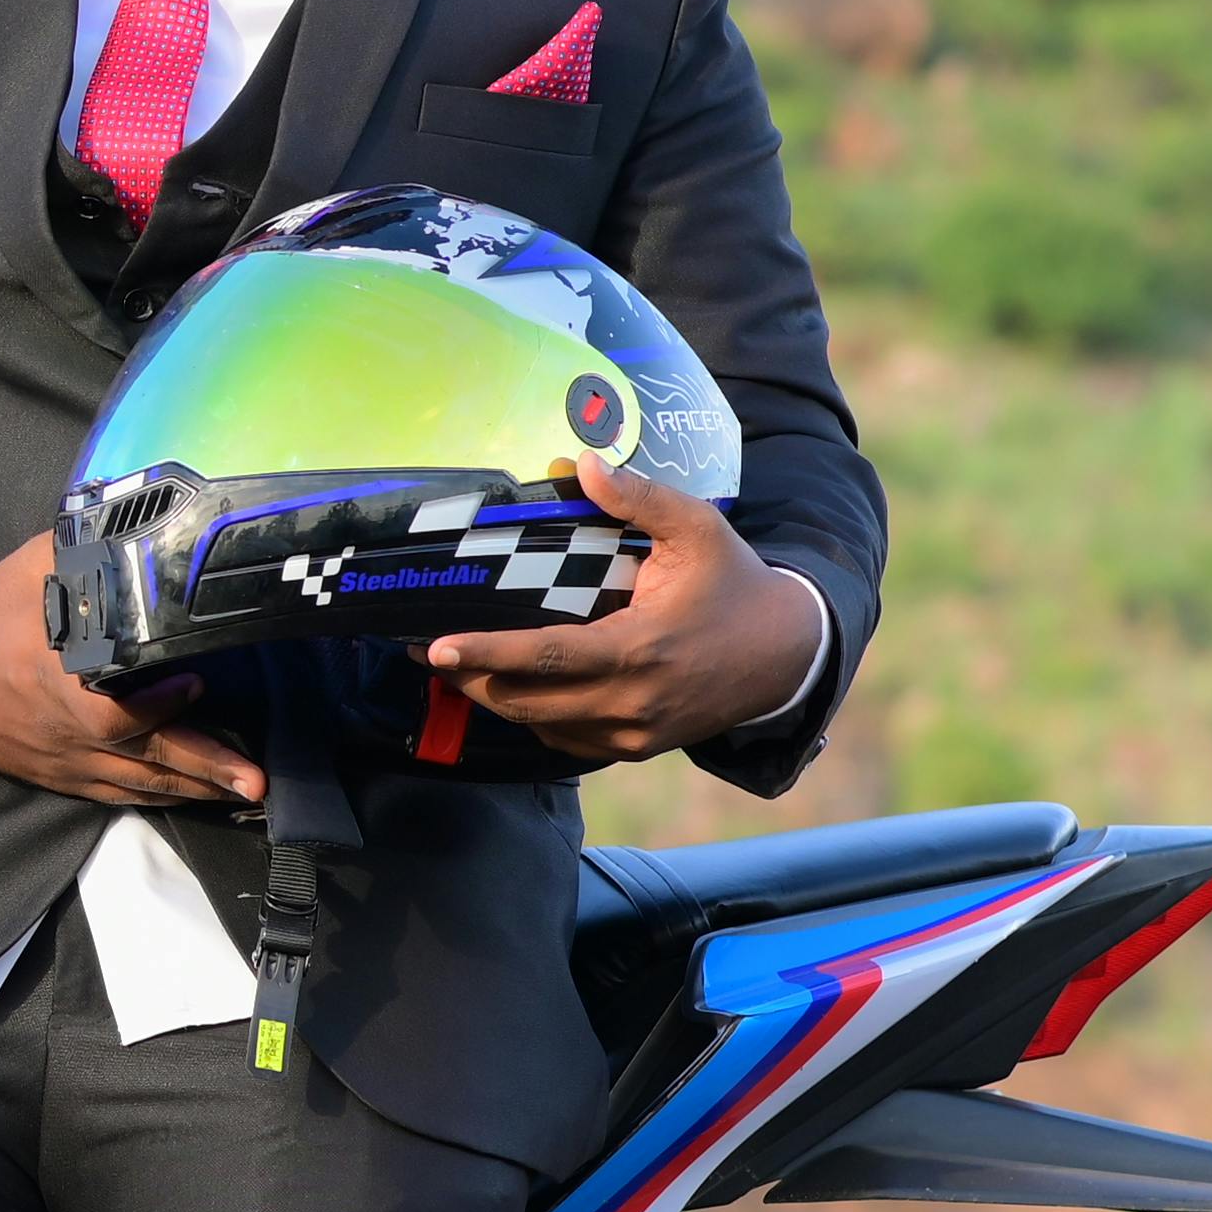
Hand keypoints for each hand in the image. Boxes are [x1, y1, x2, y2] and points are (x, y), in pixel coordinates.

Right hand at [0, 535, 267, 807]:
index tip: (198, 681)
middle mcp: (69, 734)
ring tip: (241, 792)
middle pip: (149, 761)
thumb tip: (137, 523)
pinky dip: (153, 797)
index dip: (165, 704)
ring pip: (138, 785)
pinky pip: (113, 795)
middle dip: (207, 770)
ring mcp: (63, 761)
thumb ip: (83, 553)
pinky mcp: (53, 776)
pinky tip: (184, 796)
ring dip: (192, 790)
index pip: (123, 711)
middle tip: (256, 780)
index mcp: (60, 686)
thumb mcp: (28, 570)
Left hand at [426, 454, 829, 767]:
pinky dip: (533, 719)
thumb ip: (638, 497)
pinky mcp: (637, 749)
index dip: (486, 656)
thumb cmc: (733, 582)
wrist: (786, 653)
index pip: (546, 659)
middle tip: (425, 652)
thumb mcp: (697, 527)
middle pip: (528, 703)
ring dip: (494, 701)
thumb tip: (583, 462)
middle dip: (470, 680)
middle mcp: (632, 702)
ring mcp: (634, 734)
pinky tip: (512, 689)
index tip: (435, 647)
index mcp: (640, 648)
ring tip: (455, 668)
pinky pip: (567, 742)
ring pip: (541, 727)